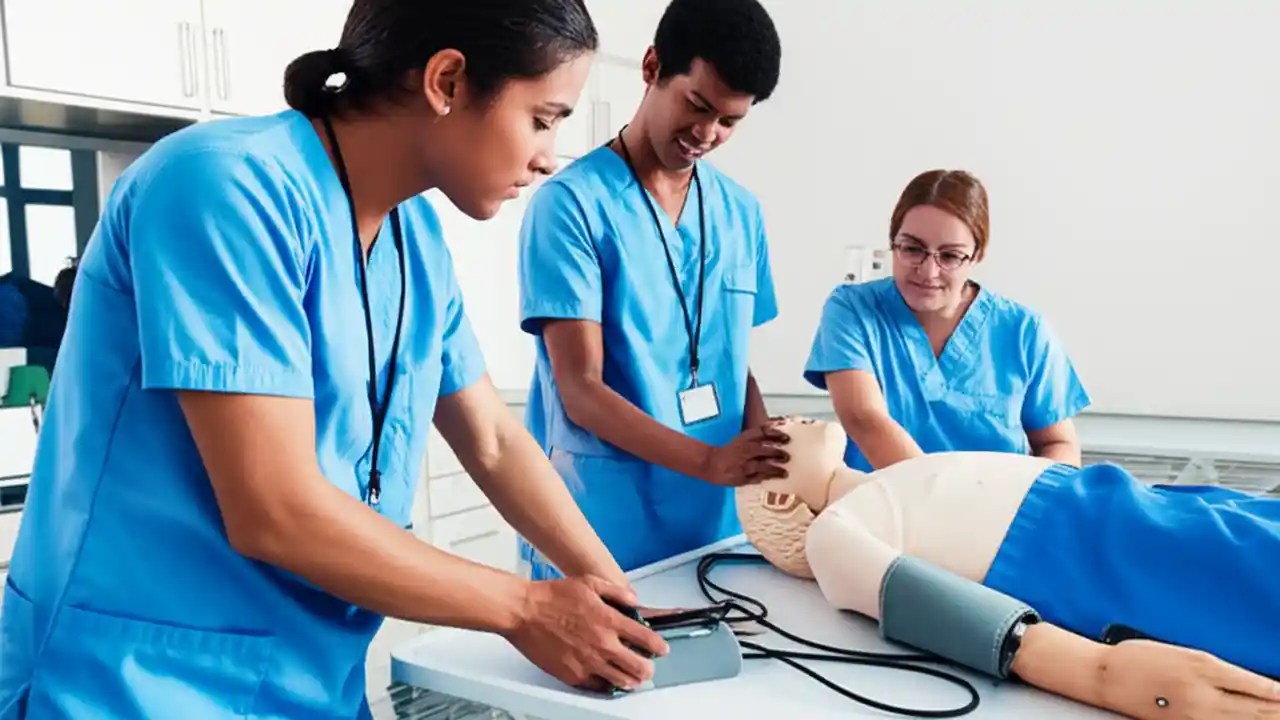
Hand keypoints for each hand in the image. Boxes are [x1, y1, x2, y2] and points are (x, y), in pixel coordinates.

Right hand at [502, 575, 668, 692]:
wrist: (524, 611)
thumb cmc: (552, 595)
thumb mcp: (590, 582)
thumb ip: (617, 593)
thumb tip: (634, 602)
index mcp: (609, 620)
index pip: (646, 639)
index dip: (658, 646)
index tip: (661, 648)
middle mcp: (602, 644)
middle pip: (639, 666)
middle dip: (648, 668)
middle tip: (649, 666)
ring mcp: (588, 662)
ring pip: (621, 681)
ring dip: (631, 680)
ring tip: (633, 677)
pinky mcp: (573, 674)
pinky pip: (597, 686)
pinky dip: (607, 684)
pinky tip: (608, 679)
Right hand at [699, 425, 790, 486]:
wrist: (711, 463)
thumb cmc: (730, 451)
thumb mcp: (742, 439)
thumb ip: (758, 436)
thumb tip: (776, 429)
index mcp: (745, 439)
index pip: (762, 433)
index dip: (776, 434)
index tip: (786, 437)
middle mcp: (745, 450)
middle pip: (764, 450)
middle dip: (777, 453)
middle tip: (787, 456)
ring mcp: (743, 464)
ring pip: (761, 466)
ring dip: (774, 469)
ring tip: (784, 472)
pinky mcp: (741, 478)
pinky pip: (756, 478)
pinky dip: (765, 478)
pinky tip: (774, 478)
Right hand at [1096, 640, 1279, 718]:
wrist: (1107, 677)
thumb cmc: (1140, 658)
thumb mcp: (1185, 654)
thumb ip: (1220, 670)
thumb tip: (1257, 686)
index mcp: (1204, 668)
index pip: (1257, 686)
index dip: (1279, 694)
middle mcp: (1203, 696)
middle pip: (1255, 710)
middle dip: (1276, 710)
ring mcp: (1194, 717)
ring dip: (1264, 718)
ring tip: (1275, 715)